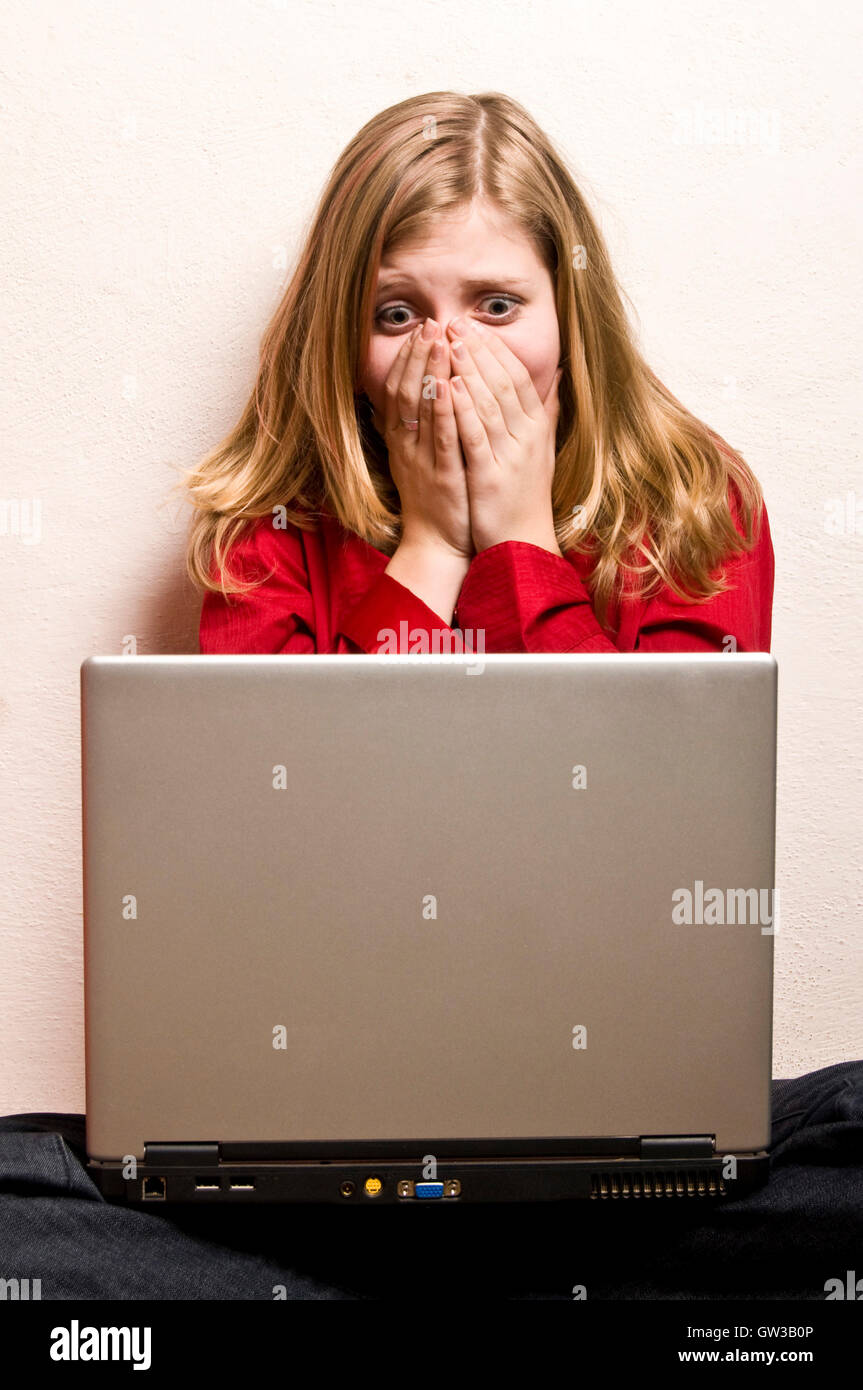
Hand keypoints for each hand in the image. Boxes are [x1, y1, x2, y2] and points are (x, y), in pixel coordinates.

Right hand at [381, 318, 472, 561]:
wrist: (437, 545)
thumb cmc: (437, 500)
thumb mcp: (424, 458)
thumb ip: (426, 426)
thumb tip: (431, 391)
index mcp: (403, 440)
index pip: (400, 389)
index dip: (409, 358)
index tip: (421, 330)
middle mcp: (407, 446)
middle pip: (406, 392)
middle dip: (418, 356)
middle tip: (430, 325)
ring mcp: (422, 461)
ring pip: (421, 410)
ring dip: (429, 372)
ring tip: (439, 341)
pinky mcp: (442, 477)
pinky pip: (441, 438)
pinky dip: (442, 410)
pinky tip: (448, 385)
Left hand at [444, 319, 563, 554]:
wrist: (521, 544)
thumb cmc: (526, 496)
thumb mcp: (542, 449)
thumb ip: (549, 410)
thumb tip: (561, 373)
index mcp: (537, 427)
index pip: (517, 377)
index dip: (495, 349)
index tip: (474, 325)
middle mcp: (527, 437)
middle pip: (502, 383)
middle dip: (478, 351)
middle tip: (455, 323)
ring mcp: (509, 456)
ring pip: (488, 403)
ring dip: (468, 370)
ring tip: (449, 343)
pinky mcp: (490, 477)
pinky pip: (475, 436)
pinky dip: (462, 409)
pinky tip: (448, 387)